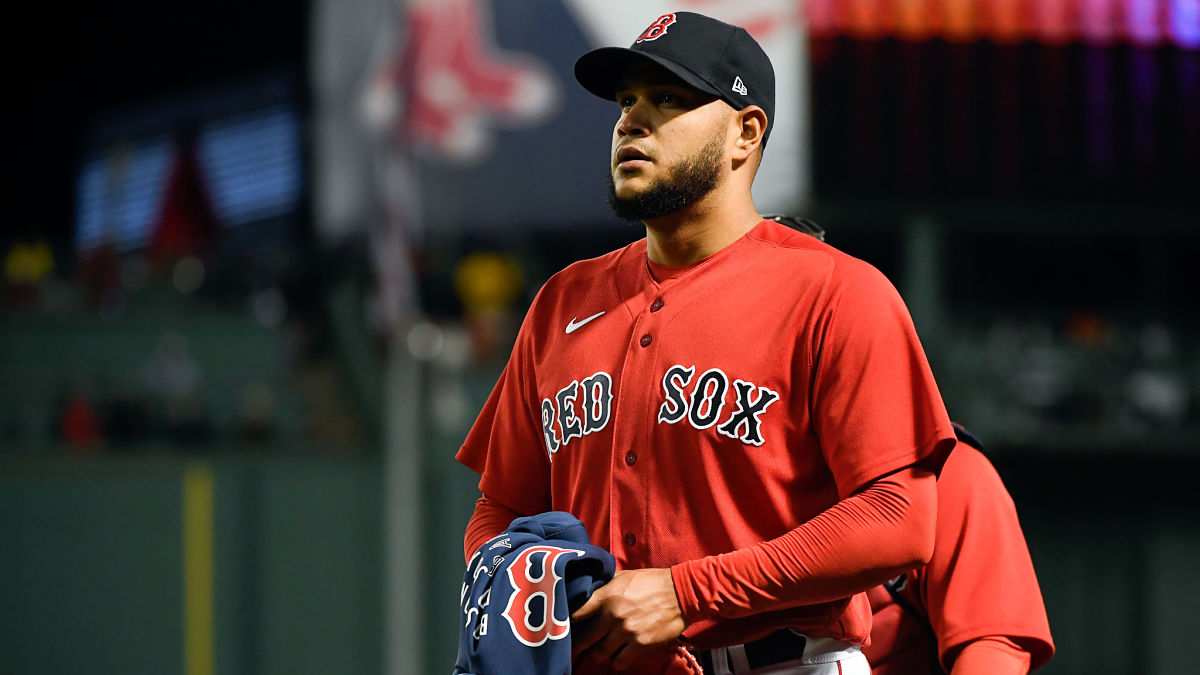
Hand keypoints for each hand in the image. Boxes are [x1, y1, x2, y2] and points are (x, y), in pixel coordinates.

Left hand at [571, 568, 686, 670]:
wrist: (681, 592)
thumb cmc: (652, 582)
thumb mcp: (624, 576)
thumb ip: (605, 585)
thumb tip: (588, 587)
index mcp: (606, 595)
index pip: (576, 612)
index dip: (565, 622)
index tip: (561, 627)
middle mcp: (613, 615)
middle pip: (584, 639)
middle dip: (578, 645)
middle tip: (574, 648)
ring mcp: (626, 631)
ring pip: (600, 654)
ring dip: (598, 654)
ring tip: (599, 652)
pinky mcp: (640, 644)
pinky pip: (619, 662)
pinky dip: (616, 662)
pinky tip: (616, 658)